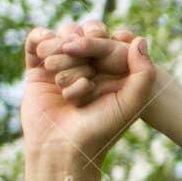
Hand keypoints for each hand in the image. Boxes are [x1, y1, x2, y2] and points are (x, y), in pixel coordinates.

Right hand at [21, 23, 153, 164]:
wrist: (63, 147)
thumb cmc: (102, 128)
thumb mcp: (132, 103)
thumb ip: (144, 73)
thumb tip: (140, 39)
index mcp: (111, 70)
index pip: (106, 38)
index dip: (98, 40)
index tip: (94, 59)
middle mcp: (88, 65)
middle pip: (82, 34)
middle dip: (80, 48)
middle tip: (81, 71)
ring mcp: (63, 65)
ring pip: (61, 38)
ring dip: (61, 58)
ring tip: (62, 84)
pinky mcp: (39, 69)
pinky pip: (37, 40)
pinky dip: (41, 42)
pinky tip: (45, 59)